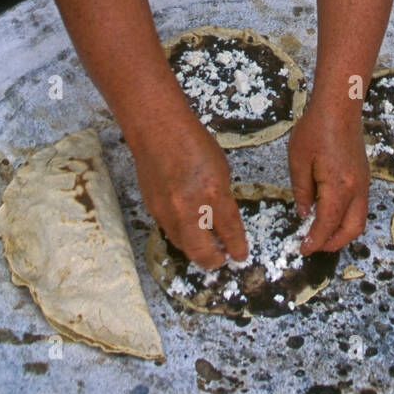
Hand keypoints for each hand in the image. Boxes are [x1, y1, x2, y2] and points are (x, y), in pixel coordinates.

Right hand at [130, 108, 248, 268]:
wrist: (158, 132)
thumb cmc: (191, 143)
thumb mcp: (220, 169)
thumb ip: (222, 197)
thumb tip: (223, 221)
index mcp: (213, 194)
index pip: (229, 232)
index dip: (237, 248)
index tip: (240, 255)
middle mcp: (189, 208)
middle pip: (201, 252)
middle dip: (213, 261)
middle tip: (222, 259)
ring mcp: (167, 211)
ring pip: (183, 245)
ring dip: (196, 249)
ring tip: (207, 245)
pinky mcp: (153, 210)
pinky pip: (170, 231)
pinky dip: (182, 234)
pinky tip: (189, 227)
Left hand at [288, 99, 369, 253]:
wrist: (340, 106)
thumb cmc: (317, 128)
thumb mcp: (298, 161)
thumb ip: (301, 191)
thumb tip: (304, 212)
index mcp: (338, 187)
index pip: (327, 225)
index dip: (314, 241)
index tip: (303, 249)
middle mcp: (356, 188)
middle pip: (351, 229)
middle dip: (333, 243)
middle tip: (314, 246)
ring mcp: (363, 182)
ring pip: (359, 219)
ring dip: (342, 232)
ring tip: (322, 234)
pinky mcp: (363, 175)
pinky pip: (360, 206)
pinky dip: (347, 218)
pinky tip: (330, 213)